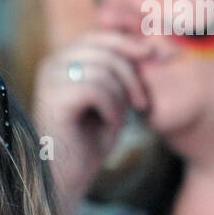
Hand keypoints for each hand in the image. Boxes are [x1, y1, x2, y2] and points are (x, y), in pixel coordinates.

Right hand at [32, 32, 150, 208]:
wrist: (66, 179)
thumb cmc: (89, 141)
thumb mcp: (112, 99)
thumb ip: (122, 71)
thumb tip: (154, 45)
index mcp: (61, 60)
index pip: (101, 36)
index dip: (133, 44)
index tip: (164, 56)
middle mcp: (50, 64)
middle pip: (105, 48)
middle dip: (132, 75)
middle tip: (142, 105)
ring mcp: (49, 80)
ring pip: (104, 69)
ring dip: (121, 98)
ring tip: (118, 121)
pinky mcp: (54, 100)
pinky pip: (97, 90)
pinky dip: (112, 110)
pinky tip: (108, 126)